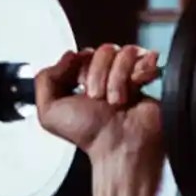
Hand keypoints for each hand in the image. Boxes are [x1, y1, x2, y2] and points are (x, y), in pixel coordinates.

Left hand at [34, 44, 162, 164]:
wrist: (118, 145)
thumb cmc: (88, 134)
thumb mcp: (49, 112)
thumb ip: (45, 80)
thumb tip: (67, 56)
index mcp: (84, 81)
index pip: (82, 54)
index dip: (79, 67)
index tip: (80, 87)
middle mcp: (108, 76)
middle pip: (103, 50)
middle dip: (97, 75)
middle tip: (97, 99)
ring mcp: (131, 74)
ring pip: (124, 52)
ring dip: (117, 79)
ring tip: (116, 101)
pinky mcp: (151, 74)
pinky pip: (146, 56)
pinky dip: (138, 72)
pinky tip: (135, 89)